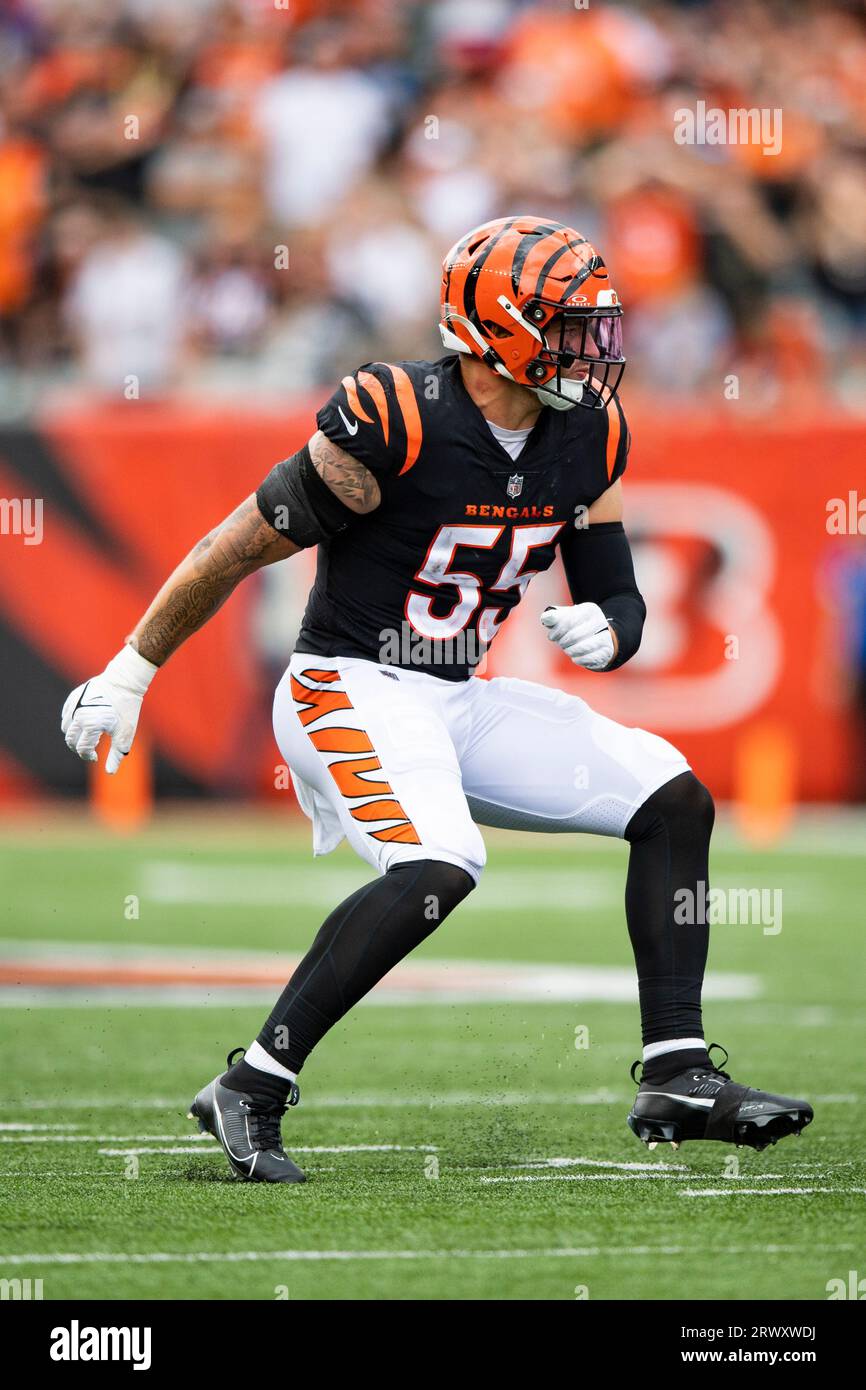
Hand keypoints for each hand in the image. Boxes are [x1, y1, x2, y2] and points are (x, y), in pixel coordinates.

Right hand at [61, 645, 157, 773]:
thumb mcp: (125, 733)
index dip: (88, 756)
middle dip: (78, 748)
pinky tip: (82, 724)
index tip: (95, 757)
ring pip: (66, 727)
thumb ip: (116, 754)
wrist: (124, 681)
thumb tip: (110, 772)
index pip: (82, 748)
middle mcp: (78, 715)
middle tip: (89, 749)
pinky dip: (71, 722)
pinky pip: (66, 714)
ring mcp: (74, 705)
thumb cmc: (126, 708)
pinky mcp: (74, 697)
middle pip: (70, 740)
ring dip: (73, 736)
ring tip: (87, 737)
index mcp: (91, 725)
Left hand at [540, 602, 616, 670]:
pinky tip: (575, 656)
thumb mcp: (565, 617)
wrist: (598, 636)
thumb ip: (554, 616)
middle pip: (574, 635)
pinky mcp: (606, 652)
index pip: (569, 620)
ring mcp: (606, 637)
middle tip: (560, 643)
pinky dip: (577, 659)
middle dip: (562, 642)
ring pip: (582, 647)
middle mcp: (600, 621)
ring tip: (567, 649)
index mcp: (589, 609)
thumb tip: (546, 618)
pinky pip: (587, 658)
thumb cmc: (576, 625)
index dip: (557, 631)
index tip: (552, 636)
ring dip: (569, 651)